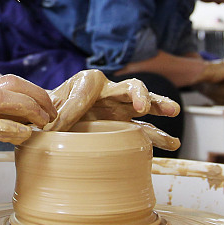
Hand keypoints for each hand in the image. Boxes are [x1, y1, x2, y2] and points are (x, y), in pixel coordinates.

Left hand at [45, 70, 180, 150]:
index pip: (88, 90)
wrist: (57, 115)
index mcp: (90, 80)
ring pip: (146, 106)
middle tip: (144, 106)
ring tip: (173, 112)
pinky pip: (145, 130)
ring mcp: (121, 108)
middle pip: (131, 88)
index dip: (76, 107)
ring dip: (159, 108)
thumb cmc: (54, 107)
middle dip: (140, 95)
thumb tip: (50, 130)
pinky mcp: (126, 125)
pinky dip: (158, 136)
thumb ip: (55, 115)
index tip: (60, 124)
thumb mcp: (51, 105)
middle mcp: (111, 90)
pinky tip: (172, 144)